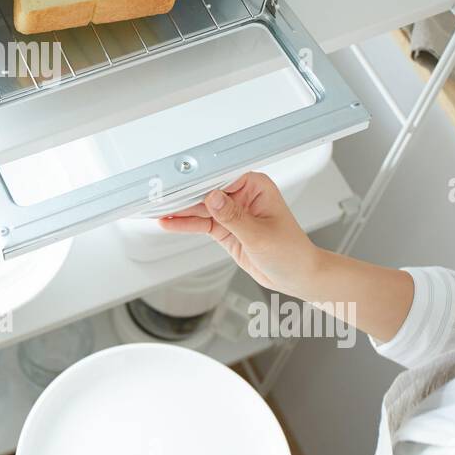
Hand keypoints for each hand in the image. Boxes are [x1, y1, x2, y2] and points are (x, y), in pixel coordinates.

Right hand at [158, 171, 321, 297]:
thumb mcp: (260, 235)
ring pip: (199, 208)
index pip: (221, 178)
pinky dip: (185, 224)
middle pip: (206, 192)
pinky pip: (201, 223)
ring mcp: (232, 212)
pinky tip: (169, 222)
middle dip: (183, 195)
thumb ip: (233, 217)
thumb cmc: (291, 252)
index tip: (180, 184)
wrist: (297, 276)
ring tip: (157, 210)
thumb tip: (213, 198)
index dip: (199, 181)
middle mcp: (242, 195)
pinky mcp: (225, 229)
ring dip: (180, 211)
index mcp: (256, 186)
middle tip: (160, 197)